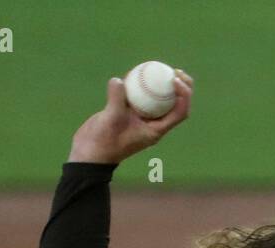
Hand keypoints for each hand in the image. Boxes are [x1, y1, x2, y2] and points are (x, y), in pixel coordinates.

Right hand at [68, 69, 193, 164]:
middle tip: (177, 71)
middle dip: (181, 88)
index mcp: (156, 130)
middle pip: (175, 104)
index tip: (176, 80)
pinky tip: (136, 71)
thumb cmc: (104, 142)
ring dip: (162, 84)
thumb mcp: (111, 120)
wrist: (90, 153)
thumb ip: (116, 100)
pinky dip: (140, 85)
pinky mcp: (129, 113)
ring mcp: (141, 118)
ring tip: (162, 67)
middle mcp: (153, 124)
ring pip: (158, 99)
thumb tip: (119, 80)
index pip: (180, 113)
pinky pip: (139, 96)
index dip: (184, 96)